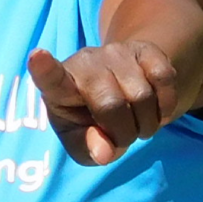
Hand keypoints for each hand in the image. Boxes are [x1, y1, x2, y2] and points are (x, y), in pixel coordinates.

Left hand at [27, 42, 178, 165]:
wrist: (121, 88)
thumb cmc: (90, 120)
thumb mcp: (81, 142)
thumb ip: (88, 149)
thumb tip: (104, 152)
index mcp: (60, 88)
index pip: (50, 77)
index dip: (44, 68)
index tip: (37, 57)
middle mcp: (85, 62)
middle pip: (112, 105)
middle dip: (124, 133)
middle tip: (124, 138)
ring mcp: (115, 52)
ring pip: (142, 95)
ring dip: (147, 124)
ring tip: (137, 124)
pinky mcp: (145, 49)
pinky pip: (164, 79)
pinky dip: (166, 106)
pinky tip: (155, 108)